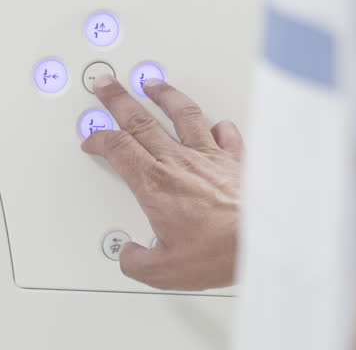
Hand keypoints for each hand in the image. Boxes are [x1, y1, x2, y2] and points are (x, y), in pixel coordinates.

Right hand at [81, 75, 244, 290]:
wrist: (264, 242)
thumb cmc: (220, 252)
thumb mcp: (165, 271)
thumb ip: (137, 262)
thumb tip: (128, 255)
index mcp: (155, 184)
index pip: (118, 147)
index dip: (99, 138)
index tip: (91, 138)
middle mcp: (179, 162)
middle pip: (140, 120)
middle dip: (118, 99)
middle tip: (105, 84)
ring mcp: (209, 157)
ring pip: (181, 114)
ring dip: (164, 95)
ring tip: (153, 84)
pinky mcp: (236, 161)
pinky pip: (225, 135)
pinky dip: (218, 126)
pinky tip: (215, 121)